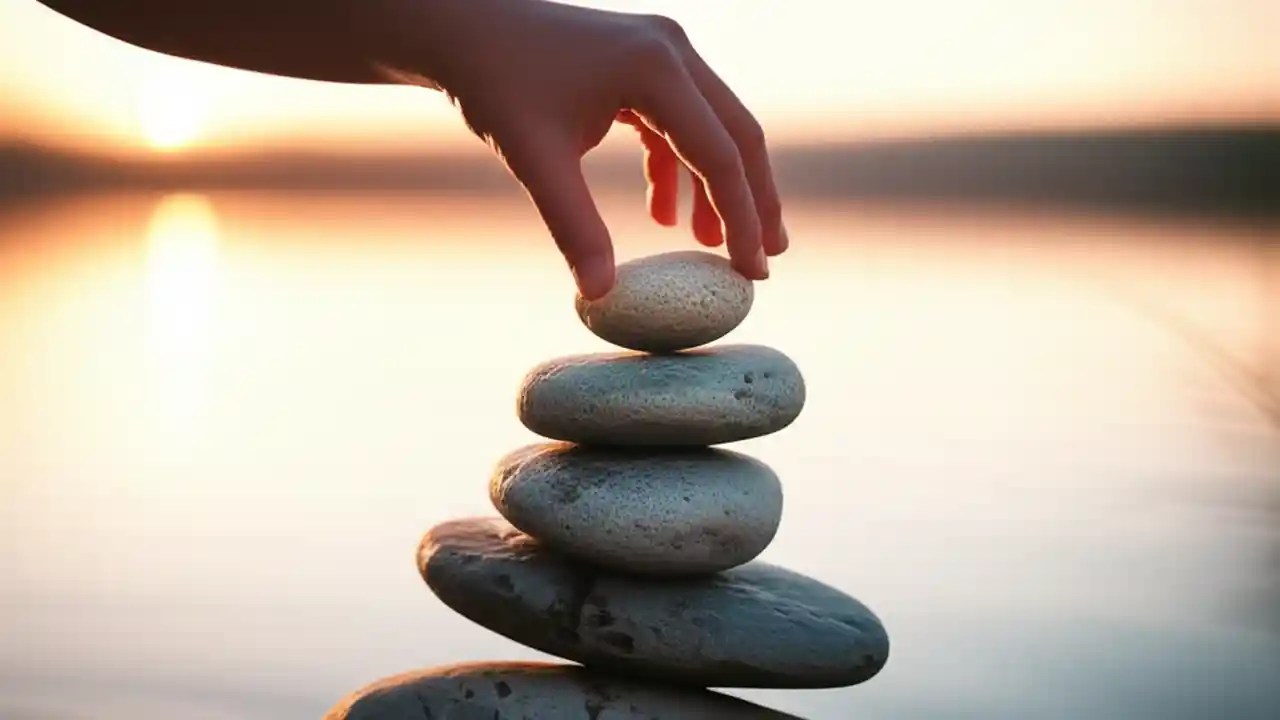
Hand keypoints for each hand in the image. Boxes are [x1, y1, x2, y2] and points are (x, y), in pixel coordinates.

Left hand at [380, 0, 786, 298]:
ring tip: (715, 245)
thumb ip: (574, 227)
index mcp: (656, 69)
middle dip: (754, 201)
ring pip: (714, 128)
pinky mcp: (644, 62)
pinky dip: (678, 168)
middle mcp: (672, 51)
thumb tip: (600, 296)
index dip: (742, 218)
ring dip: (718, 188)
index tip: (753, 272)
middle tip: (767, 259)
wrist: (462, 27)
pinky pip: (680, 121)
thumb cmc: (495, 83)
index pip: (720, 154)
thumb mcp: (535, 159)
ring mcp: (662, 51)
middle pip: (737, 135)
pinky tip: (665, 214)